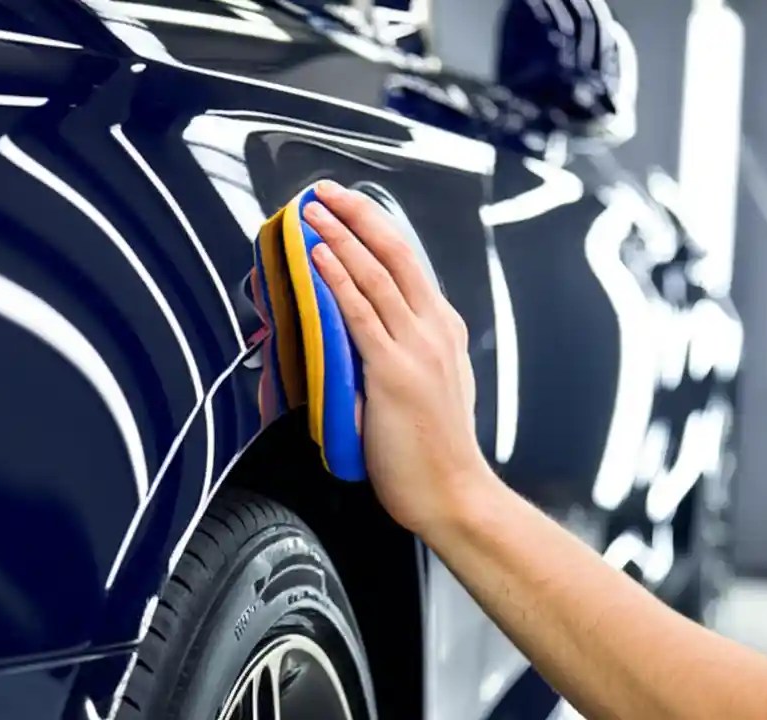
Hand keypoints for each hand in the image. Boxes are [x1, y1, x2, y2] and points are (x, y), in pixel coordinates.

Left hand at [304, 181, 492, 535]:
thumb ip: (400, 356)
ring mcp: (417, 347)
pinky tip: (320, 257)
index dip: (375, 228)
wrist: (453, 493)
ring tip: (312, 212)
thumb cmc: (434, 451)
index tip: (348, 207)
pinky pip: (362, 314)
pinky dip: (339, 279)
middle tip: (325, 191)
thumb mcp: (427, 387)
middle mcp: (435, 328)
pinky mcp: (394, 372)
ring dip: (340, 236)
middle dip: (357, 214)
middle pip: (395, 252)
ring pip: (376, 274)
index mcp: (444, 329)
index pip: (408, 263)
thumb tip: (358, 340)